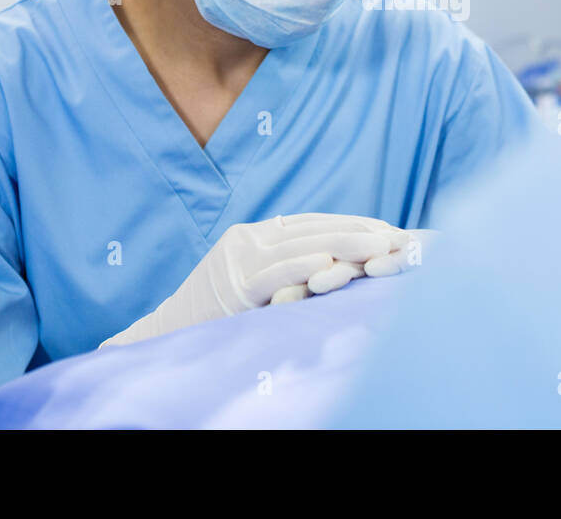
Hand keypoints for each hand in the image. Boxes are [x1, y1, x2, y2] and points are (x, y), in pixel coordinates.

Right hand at [99, 213, 408, 347]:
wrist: (162, 336)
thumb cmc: (213, 315)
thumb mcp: (251, 281)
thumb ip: (285, 268)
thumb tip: (340, 266)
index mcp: (256, 235)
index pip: (315, 224)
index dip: (354, 225)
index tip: (391, 230)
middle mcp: (248, 240)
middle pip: (314, 230)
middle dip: (359, 232)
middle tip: (398, 235)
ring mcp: (238, 260)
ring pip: (301, 246)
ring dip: (344, 245)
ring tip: (380, 246)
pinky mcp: (232, 287)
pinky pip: (273, 274)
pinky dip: (303, 267)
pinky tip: (332, 265)